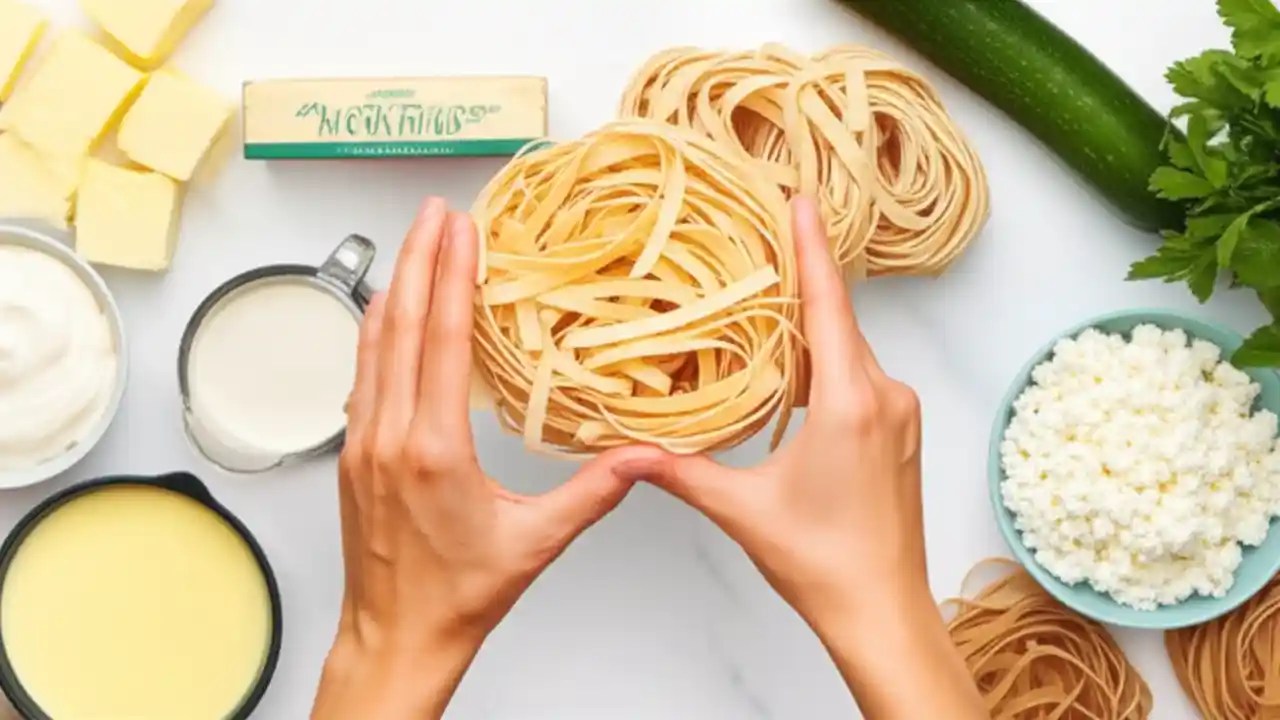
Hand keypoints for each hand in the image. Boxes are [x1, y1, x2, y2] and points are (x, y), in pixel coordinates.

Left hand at [312, 198, 663, 719]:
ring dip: (392, 287)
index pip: (439, 338)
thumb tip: (641, 458)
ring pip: (372, 345)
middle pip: (398, 324)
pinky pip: (363, 374)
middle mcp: (388, 436)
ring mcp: (363, 443)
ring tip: (410, 243)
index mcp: (433, 449)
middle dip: (416, 258)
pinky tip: (386, 314)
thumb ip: (592, 494)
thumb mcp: (535, 542)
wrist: (395, 638)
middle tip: (432, 211)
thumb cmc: (458, 597)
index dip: (449, 275)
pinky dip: (377, 331)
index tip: (457, 229)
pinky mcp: (354, 454)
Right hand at [637, 197, 984, 717]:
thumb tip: (624, 453)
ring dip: (816, 329)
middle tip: (769, 238)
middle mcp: (884, 397)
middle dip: (805, 281)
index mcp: (849, 403)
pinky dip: (832, 363)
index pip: (828, 304)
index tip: (800, 199)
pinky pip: (864, 378)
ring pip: (851, 353)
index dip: (811, 247)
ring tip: (772, 304)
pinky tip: (800, 373)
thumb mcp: (742, 510)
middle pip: (840, 322)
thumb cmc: (822, 564)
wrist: (885, 612)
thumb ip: (682, 471)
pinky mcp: (903, 435)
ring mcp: (901, 416)